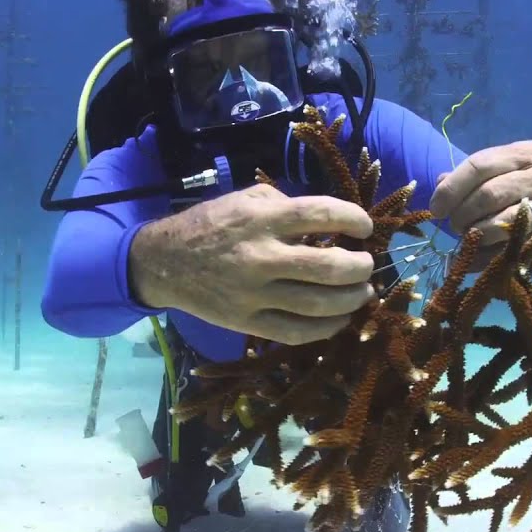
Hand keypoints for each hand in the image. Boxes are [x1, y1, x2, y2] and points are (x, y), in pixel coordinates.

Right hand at [129, 183, 376, 345]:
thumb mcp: (244, 200)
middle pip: (327, 266)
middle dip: (359, 266)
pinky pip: (295, 332)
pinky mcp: (246, 322)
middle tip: (366, 264)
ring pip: (317, 304)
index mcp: (261, 219)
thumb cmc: (210, 225)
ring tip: (361, 292)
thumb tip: (328, 222)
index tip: (364, 227)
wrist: (164, 262)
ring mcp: (253, 294)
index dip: (352, 219)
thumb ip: (285, 205)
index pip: (320, 214)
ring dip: (350, 300)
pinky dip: (325, 328)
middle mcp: (260, 256)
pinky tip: (339, 320)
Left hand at [428, 140, 531, 266]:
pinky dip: (490, 255)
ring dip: (477, 234)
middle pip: (490, 193)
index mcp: (525, 152)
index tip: (436, 208)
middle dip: (463, 213)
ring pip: (505, 220)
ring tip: (467, 238)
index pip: (480, 165)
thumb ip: (470, 177)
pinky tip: (478, 257)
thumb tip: (439, 183)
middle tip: (453, 226)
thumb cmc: (524, 189)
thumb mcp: (501, 174)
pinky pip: (517, 245)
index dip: (452, 188)